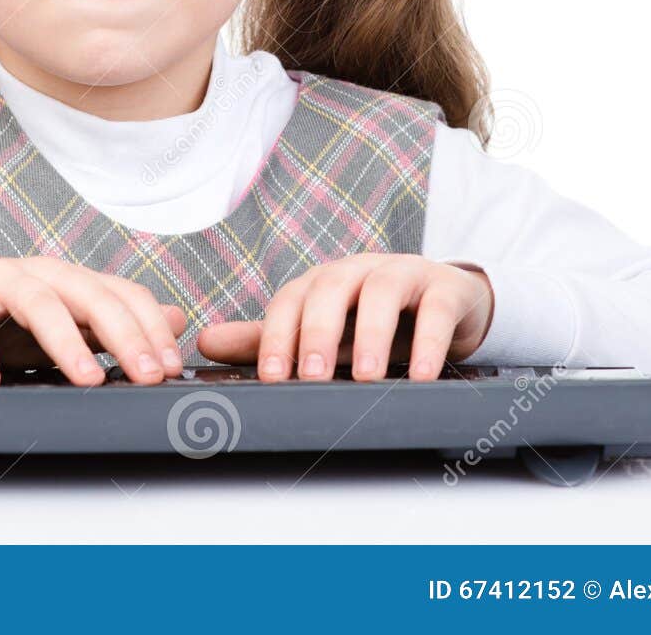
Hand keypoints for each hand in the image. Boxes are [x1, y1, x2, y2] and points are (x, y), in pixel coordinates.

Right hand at [0, 255, 188, 387]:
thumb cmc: (3, 319)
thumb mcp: (66, 323)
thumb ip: (115, 324)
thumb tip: (177, 320)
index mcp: (72, 280)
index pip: (123, 294)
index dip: (150, 328)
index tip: (170, 367)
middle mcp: (41, 274)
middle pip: (90, 295)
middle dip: (123, 334)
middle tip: (145, 373)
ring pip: (38, 302)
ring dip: (66, 340)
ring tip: (87, 378)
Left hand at [195, 254, 494, 382]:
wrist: (446, 302)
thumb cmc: (373, 321)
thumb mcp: (325, 334)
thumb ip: (269, 339)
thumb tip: (204, 342)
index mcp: (322, 283)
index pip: (289, 301)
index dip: (275, 336)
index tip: (270, 377)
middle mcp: (357, 271)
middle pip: (329, 289)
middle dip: (317, 332)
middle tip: (311, 376)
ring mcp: (401, 273)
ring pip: (381, 291)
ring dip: (371, 335)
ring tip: (366, 378)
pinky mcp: (444, 287)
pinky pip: (435, 307)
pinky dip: (428, 340)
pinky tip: (422, 374)